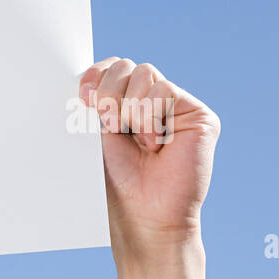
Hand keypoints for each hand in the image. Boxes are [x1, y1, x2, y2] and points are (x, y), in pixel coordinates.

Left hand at [78, 58, 219, 278]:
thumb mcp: (97, 137)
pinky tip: (154, 142)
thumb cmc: (119, 182)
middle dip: (108, 92)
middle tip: (109, 125)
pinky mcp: (197, 114)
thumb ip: (95, 105)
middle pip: (125, 66)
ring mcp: (176, 106)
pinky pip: (164, 90)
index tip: (81, 95)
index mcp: (124, 104)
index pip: (110, 68)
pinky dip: (150, 116)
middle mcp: (150, 102)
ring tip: (135, 139)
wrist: (145, 212)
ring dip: (130, 107)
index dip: (95, 74)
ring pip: (145, 73)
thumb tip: (81, 81)